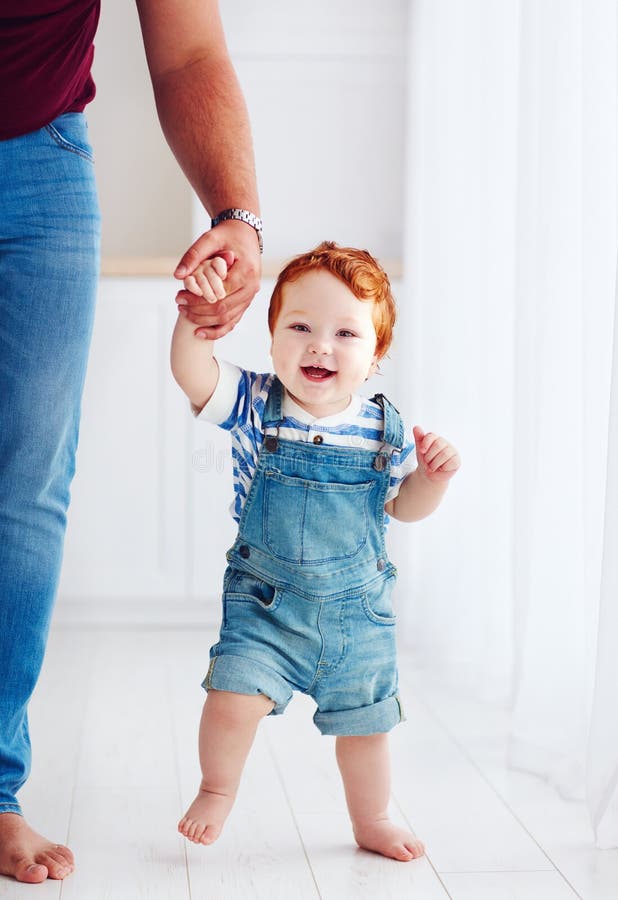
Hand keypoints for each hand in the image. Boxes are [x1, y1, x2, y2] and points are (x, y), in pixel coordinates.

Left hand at [174, 219, 261, 338]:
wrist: (244, 234)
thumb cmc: (228, 235)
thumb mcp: (210, 238)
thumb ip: (193, 255)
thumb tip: (177, 275)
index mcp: (247, 272)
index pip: (219, 294)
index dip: (197, 299)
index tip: (178, 295)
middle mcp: (252, 287)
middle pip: (222, 309)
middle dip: (198, 311)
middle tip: (179, 304)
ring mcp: (250, 297)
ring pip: (226, 319)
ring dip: (204, 320)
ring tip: (184, 312)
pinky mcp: (245, 302)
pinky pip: (232, 322)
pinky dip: (216, 330)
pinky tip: (199, 333)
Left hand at [413, 425, 460, 483]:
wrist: (429, 476)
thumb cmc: (425, 461)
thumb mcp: (420, 450)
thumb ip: (419, 438)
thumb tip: (416, 427)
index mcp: (436, 438)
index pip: (432, 435)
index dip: (425, 443)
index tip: (422, 451)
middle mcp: (445, 443)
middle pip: (438, 445)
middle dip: (430, 456)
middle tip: (428, 462)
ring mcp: (453, 451)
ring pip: (445, 454)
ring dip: (435, 463)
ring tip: (433, 466)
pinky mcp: (457, 460)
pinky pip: (451, 462)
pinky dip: (443, 468)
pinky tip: (441, 469)